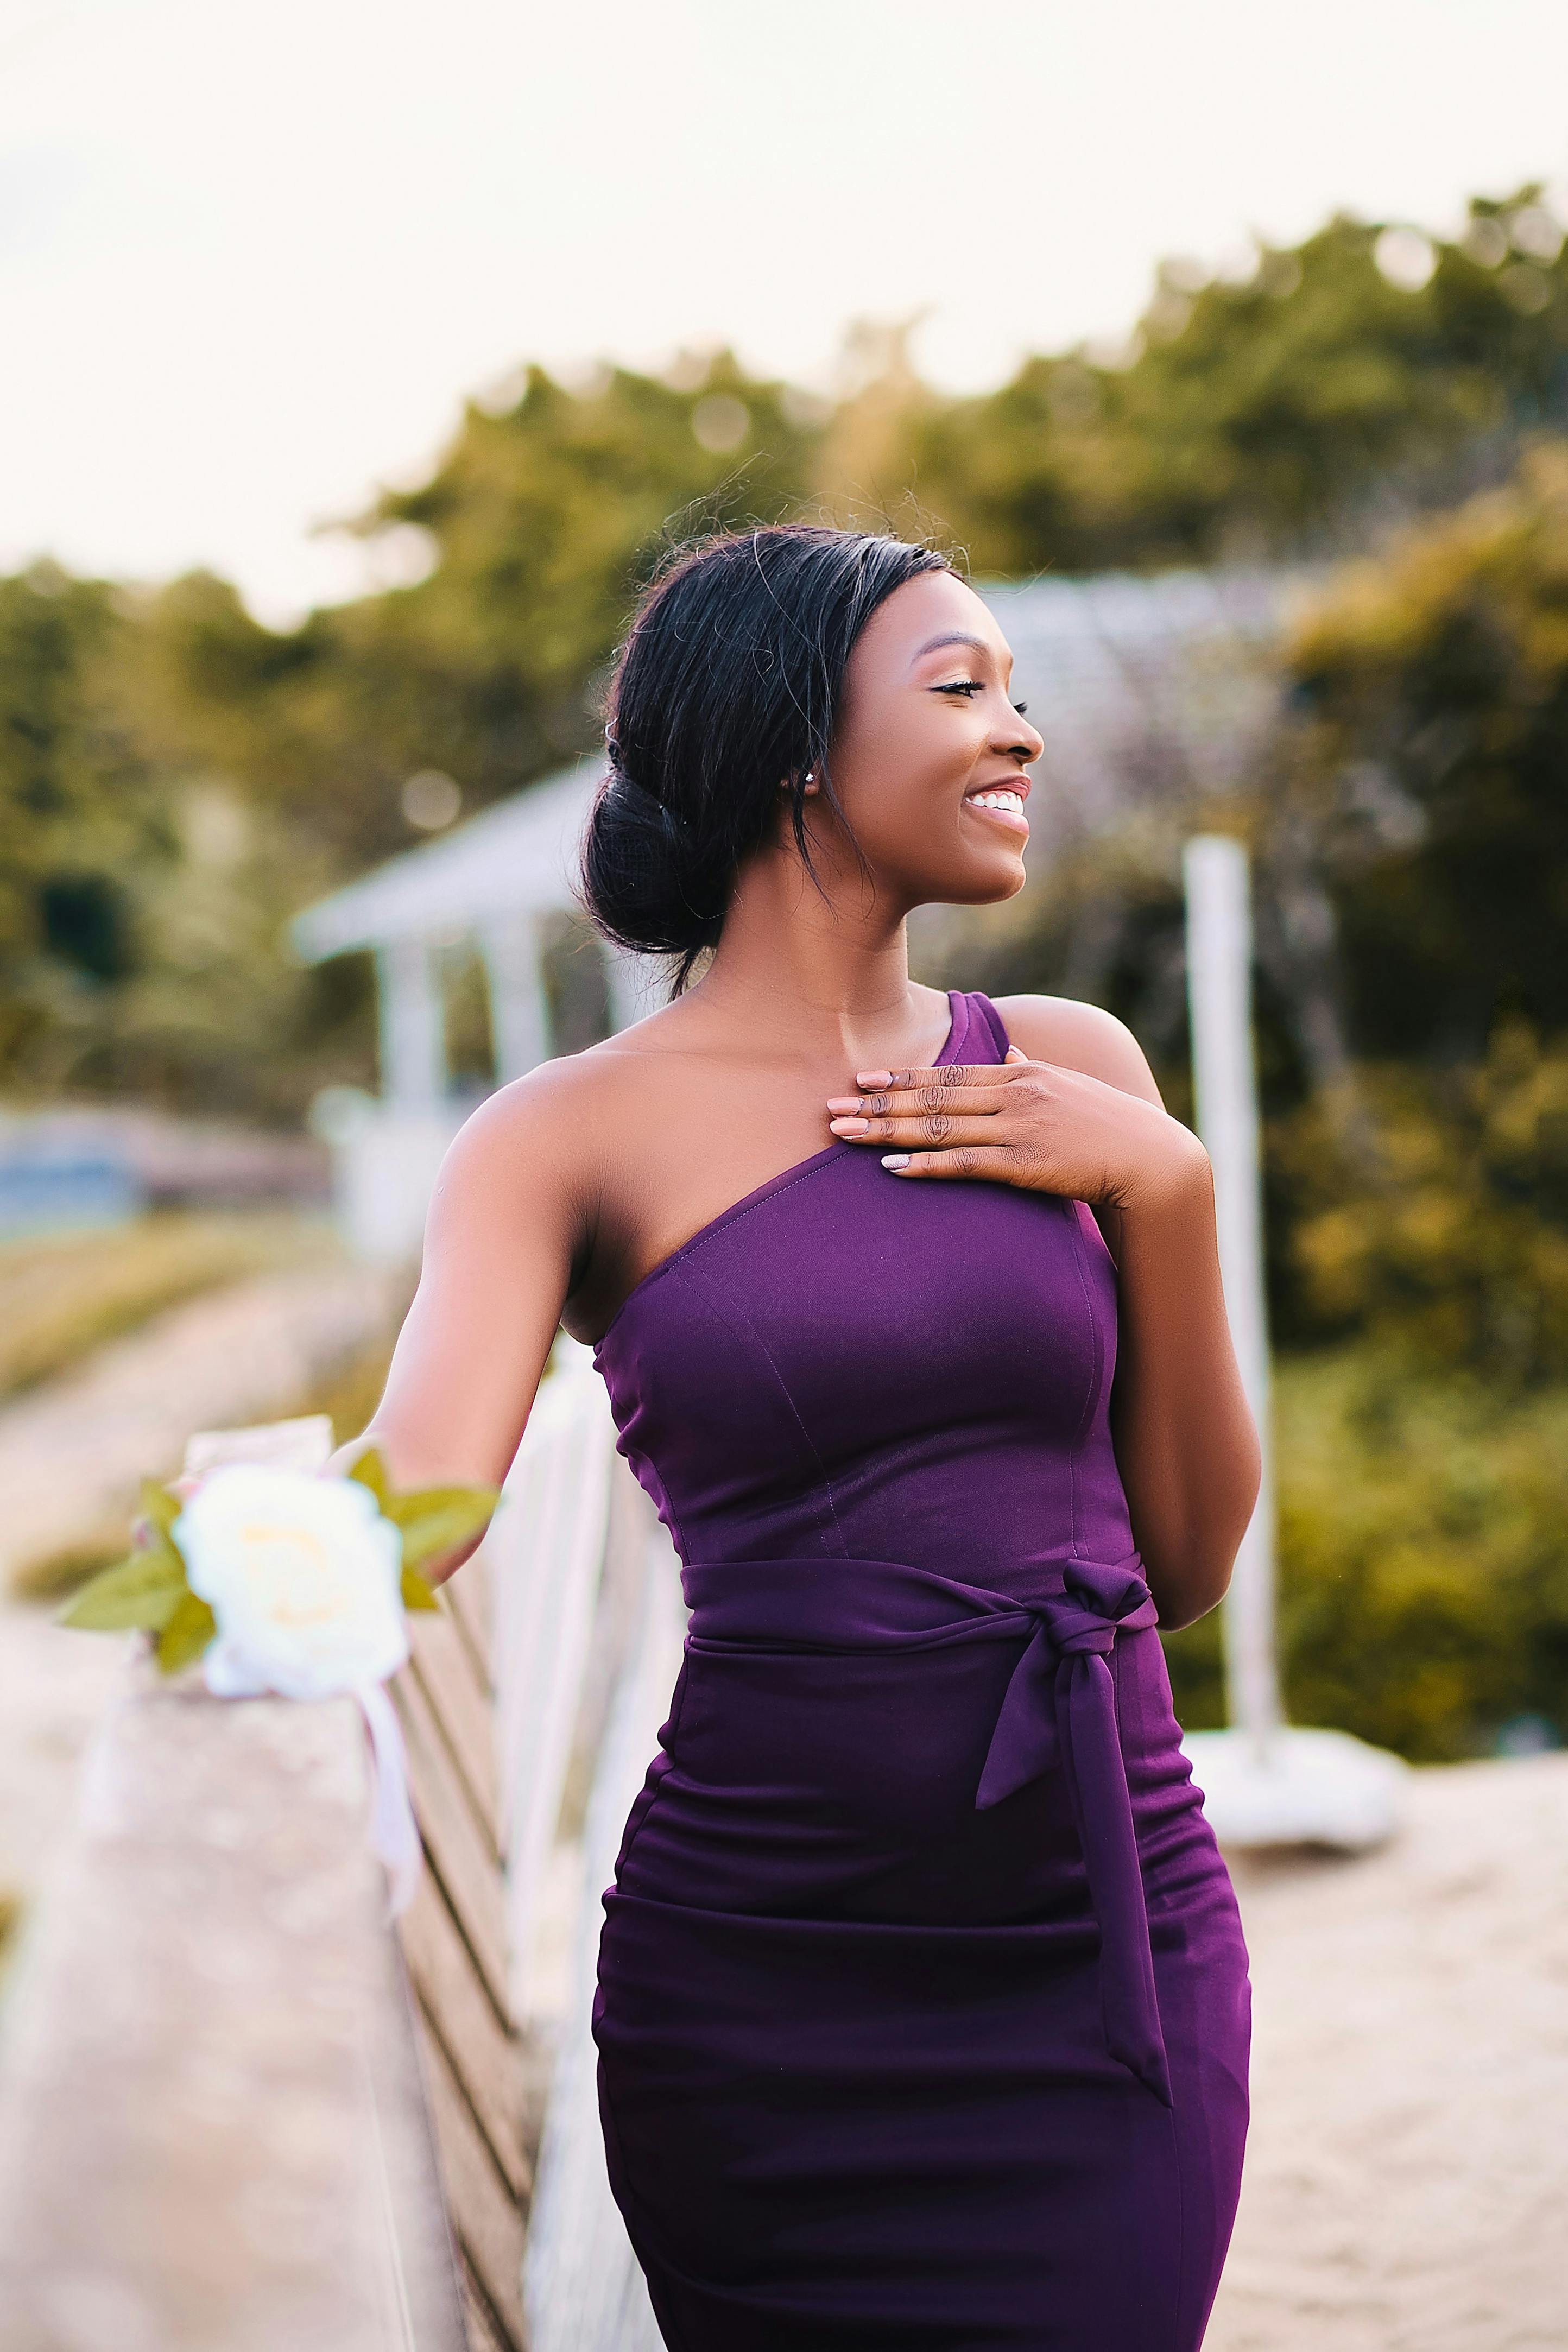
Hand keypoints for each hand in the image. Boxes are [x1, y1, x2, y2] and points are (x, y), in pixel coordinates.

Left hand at [825, 1048, 1205, 1211]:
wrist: (1150, 1160)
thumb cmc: (1105, 1125)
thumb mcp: (1065, 1086)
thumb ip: (1029, 1070)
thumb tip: (1008, 1053)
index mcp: (1021, 1074)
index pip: (949, 1073)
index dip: (901, 1077)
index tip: (861, 1079)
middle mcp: (1016, 1094)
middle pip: (933, 1098)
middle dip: (878, 1104)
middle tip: (831, 1108)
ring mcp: (1020, 1130)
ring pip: (940, 1129)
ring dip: (887, 1131)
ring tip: (844, 1135)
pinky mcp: (1027, 1166)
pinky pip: (966, 1165)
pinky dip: (926, 1165)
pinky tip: (892, 1167)